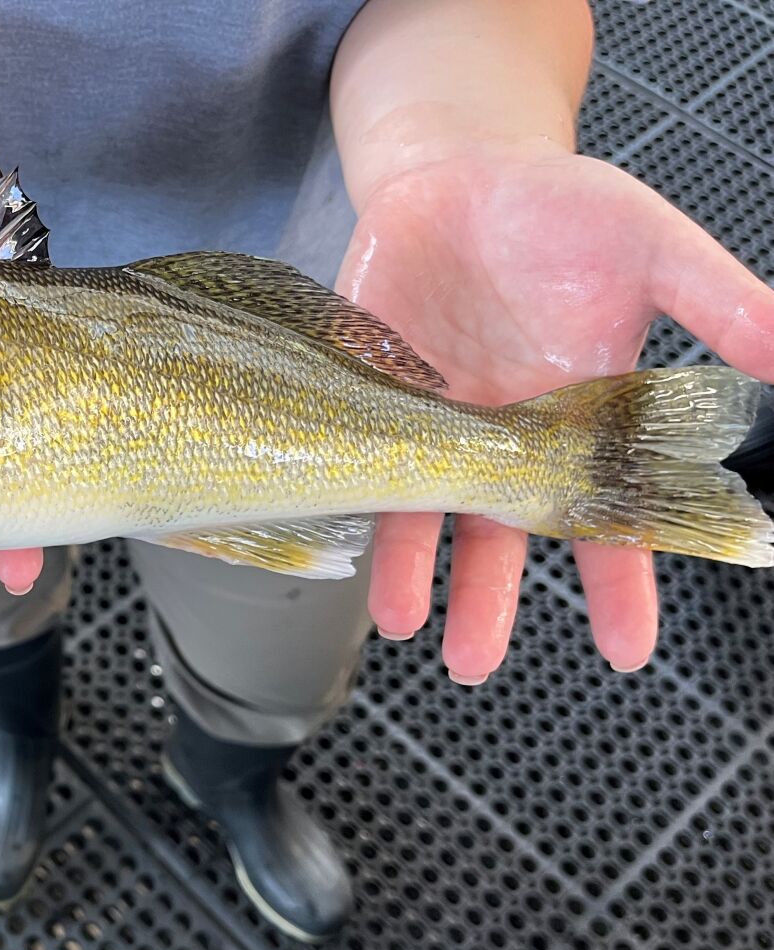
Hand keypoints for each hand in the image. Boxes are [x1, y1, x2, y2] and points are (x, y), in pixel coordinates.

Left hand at [341, 144, 773, 681]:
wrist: (458, 168)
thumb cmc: (561, 207)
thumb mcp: (653, 246)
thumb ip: (720, 305)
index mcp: (581, 418)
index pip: (606, 519)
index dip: (619, 585)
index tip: (625, 650)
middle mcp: (504, 435)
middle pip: (501, 538)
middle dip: (489, 604)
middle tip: (474, 665)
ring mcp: (434, 418)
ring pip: (425, 515)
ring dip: (414, 573)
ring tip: (407, 625)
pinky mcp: (371, 393)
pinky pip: (360, 458)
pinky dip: (355, 497)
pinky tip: (346, 538)